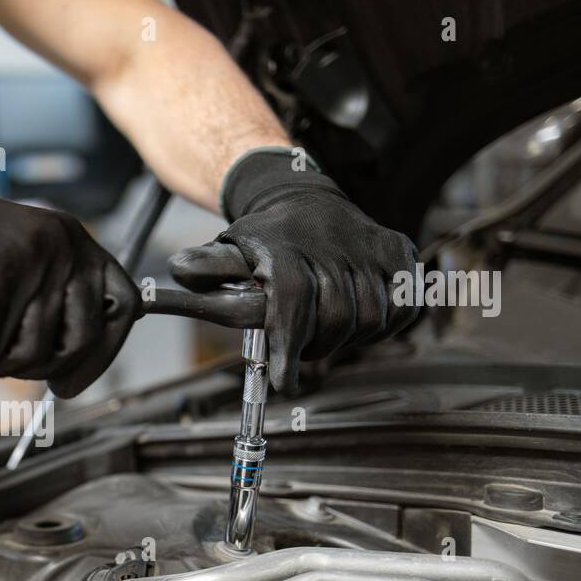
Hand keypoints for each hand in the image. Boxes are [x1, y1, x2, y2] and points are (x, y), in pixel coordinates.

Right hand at [0, 126, 138, 397]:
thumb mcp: (14, 267)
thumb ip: (51, 302)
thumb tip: (78, 369)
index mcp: (72, 239)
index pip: (122, 306)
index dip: (101, 355)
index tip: (67, 384)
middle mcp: (59, 245)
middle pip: (77, 343)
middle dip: (32, 367)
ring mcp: (26, 259)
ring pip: (26, 355)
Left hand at [169, 148, 418, 392]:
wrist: (302, 198)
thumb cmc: (261, 239)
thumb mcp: (224, 250)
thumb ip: (203, 270)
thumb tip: (177, 271)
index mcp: (283, 247)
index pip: (292, 303)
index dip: (289, 347)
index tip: (284, 381)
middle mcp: (329, 242)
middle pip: (334, 318)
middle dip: (316, 348)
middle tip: (300, 353)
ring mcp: (368, 245)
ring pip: (370, 318)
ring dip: (347, 340)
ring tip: (324, 336)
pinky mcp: (397, 251)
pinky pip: (403, 307)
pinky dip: (383, 327)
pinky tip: (358, 324)